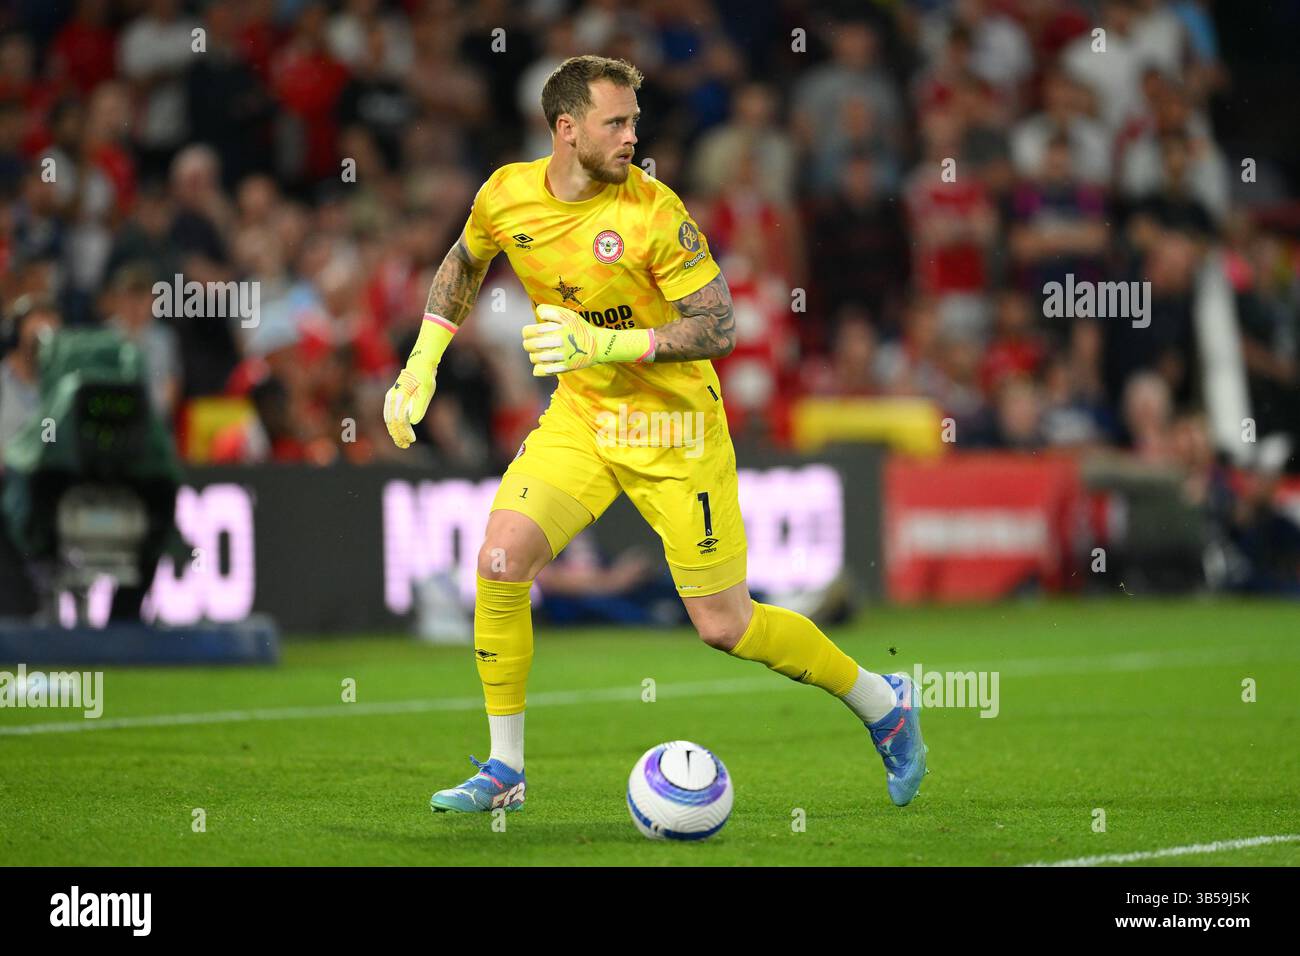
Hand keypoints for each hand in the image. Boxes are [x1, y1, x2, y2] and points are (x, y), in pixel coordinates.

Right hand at [383, 368, 433, 448]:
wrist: (420, 365)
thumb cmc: (424, 377)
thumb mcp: (426, 391)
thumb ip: (419, 406)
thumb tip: (413, 422)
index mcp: (399, 396)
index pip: (399, 420)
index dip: (404, 432)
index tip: (411, 440)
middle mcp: (392, 397)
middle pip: (392, 422)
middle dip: (398, 435)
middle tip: (406, 445)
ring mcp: (390, 397)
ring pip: (389, 419)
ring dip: (394, 432)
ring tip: (402, 442)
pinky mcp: (392, 398)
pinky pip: (389, 415)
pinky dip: (393, 425)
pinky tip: (398, 432)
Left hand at [521, 303, 652, 375]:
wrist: (598, 345)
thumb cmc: (580, 329)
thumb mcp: (568, 315)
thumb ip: (550, 311)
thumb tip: (538, 313)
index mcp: (554, 329)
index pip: (527, 332)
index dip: (527, 332)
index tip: (532, 333)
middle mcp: (555, 342)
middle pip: (528, 346)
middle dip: (529, 344)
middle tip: (536, 343)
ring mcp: (559, 357)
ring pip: (534, 359)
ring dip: (535, 355)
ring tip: (542, 353)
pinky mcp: (563, 368)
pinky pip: (542, 371)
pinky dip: (540, 368)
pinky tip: (545, 364)